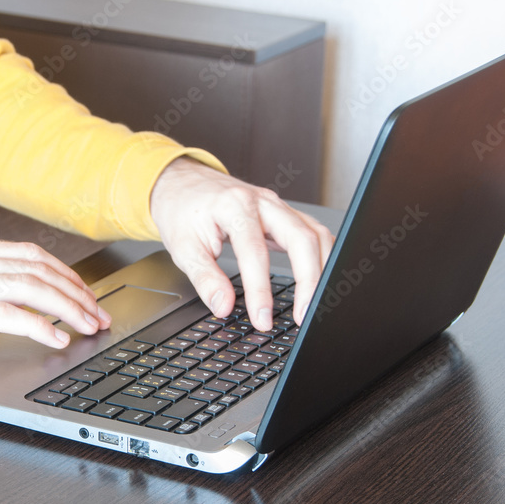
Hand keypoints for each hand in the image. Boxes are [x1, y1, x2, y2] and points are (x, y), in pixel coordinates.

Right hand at [0, 235, 111, 354]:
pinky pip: (6, 315)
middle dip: (77, 292)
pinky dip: (39, 326)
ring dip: (68, 308)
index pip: (29, 254)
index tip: (84, 292)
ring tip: (87, 326)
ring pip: (30, 287)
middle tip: (98, 313)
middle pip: (38, 268)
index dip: (64, 273)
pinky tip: (55, 338)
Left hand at [150, 158, 333, 330]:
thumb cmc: (182, 210)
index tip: (262, 319)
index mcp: (234, 206)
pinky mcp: (284, 214)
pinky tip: (320, 278)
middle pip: (302, 238)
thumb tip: (223, 307)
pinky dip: (321, 256)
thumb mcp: (183, 247)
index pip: (256, 253)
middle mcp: (262, 202)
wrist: (182, 183)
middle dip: (309, 281)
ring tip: (315, 304)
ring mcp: (277, 206)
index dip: (261, 291)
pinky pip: (313, 232)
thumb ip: (205, 278)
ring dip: (322, 269)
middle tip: (303, 316)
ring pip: (316, 234)